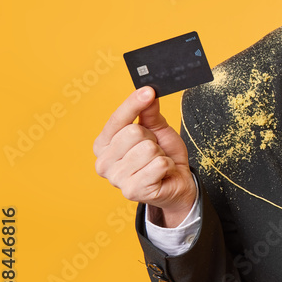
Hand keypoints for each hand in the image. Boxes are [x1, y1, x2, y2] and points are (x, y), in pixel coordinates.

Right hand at [93, 87, 196, 226]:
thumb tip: (147, 92)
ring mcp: (116, 179)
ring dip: (161, 155)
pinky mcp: (133, 191)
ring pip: (148, 149)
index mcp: (103, 144)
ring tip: (158, 163)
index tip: (148, 91)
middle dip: (152, 139)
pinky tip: (162, 174)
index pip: (116, 119)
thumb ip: (148, 111)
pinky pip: (158, 164)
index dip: (134, 104)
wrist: (177, 181)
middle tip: (155, 150)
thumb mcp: (156, 128)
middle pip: (134, 132)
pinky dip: (167, 166)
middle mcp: (103, 162)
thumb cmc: (162, 155)